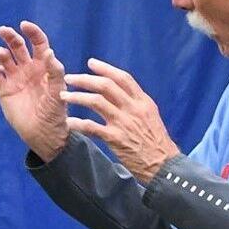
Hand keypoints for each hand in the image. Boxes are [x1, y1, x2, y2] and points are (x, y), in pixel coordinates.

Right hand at [0, 21, 69, 161]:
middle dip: (10, 36)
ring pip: (4, 58)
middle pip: (17, 46)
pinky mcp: (3, 90)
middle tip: (3, 30)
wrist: (43, 134)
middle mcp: (28, 69)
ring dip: (0, 52)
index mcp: (43, 66)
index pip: (38, 43)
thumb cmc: (55, 113)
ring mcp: (15, 78)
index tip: (24, 25)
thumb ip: (55, 71)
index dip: (32, 32)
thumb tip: (49, 52)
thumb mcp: (58, 91)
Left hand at [61, 58, 179, 182]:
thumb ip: (136, 104)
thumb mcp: (150, 117)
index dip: (105, 68)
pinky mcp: (116, 139)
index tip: (91, 63)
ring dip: (77, 97)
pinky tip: (68, 122)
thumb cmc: (156, 142)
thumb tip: (121, 92)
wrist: (164, 165)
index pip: (123, 78)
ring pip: (96, 101)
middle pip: (106, 85)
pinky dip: (78, 123)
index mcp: (143, 102)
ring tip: (63, 96)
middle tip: (70, 78)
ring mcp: (124, 123)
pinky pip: (92, 127)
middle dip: (85, 79)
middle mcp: (133, 109)